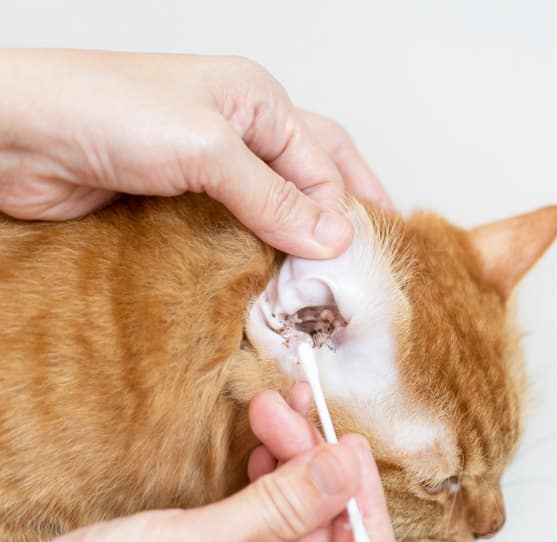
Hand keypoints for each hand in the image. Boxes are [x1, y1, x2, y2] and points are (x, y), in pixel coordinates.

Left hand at [0, 48, 392, 257]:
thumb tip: (335, 236)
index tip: (351, 262)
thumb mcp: (207, 149)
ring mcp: (207, 166)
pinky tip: (270, 279)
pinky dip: (255, 255)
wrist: (15, 134)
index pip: (323, 160)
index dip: (341, 210)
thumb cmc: (105, 109)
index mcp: (257, 99)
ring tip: (324, 280)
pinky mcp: (177, 202)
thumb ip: (274, 197)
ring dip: (298, 240)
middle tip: (374, 256)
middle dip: (343, 212)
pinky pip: (232, 231)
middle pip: (311, 174)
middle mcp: (239, 129)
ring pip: (272, 208)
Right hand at [0, 388, 401, 541]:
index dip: (366, 511)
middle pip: (331, 537)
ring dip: (293, 462)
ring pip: (297, 520)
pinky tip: (262, 447)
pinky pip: (262, 520)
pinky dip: (267, 479)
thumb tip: (346, 469)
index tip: (348, 452)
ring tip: (275, 411)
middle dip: (318, 467)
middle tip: (295, 413)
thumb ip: (282, 506)